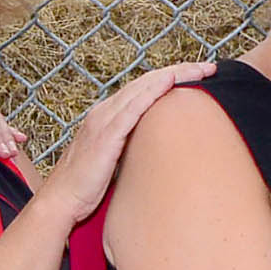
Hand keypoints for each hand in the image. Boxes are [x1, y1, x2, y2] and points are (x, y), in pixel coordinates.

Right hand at [38, 61, 218, 220]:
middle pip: (147, 82)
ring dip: (173, 75)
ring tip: (200, 70)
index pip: (142, 89)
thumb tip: (155, 151)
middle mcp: (104, 112)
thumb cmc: (85, 188)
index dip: (170, 79)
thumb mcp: (112, 162)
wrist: (60, 202)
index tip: (197, 76)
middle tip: (210, 67)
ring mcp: (103, 121)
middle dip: (180, 71)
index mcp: (106, 117)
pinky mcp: (105, 135)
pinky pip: (132, 107)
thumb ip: (130, 149)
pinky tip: (170, 82)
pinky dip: (152, 91)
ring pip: (143, 88)